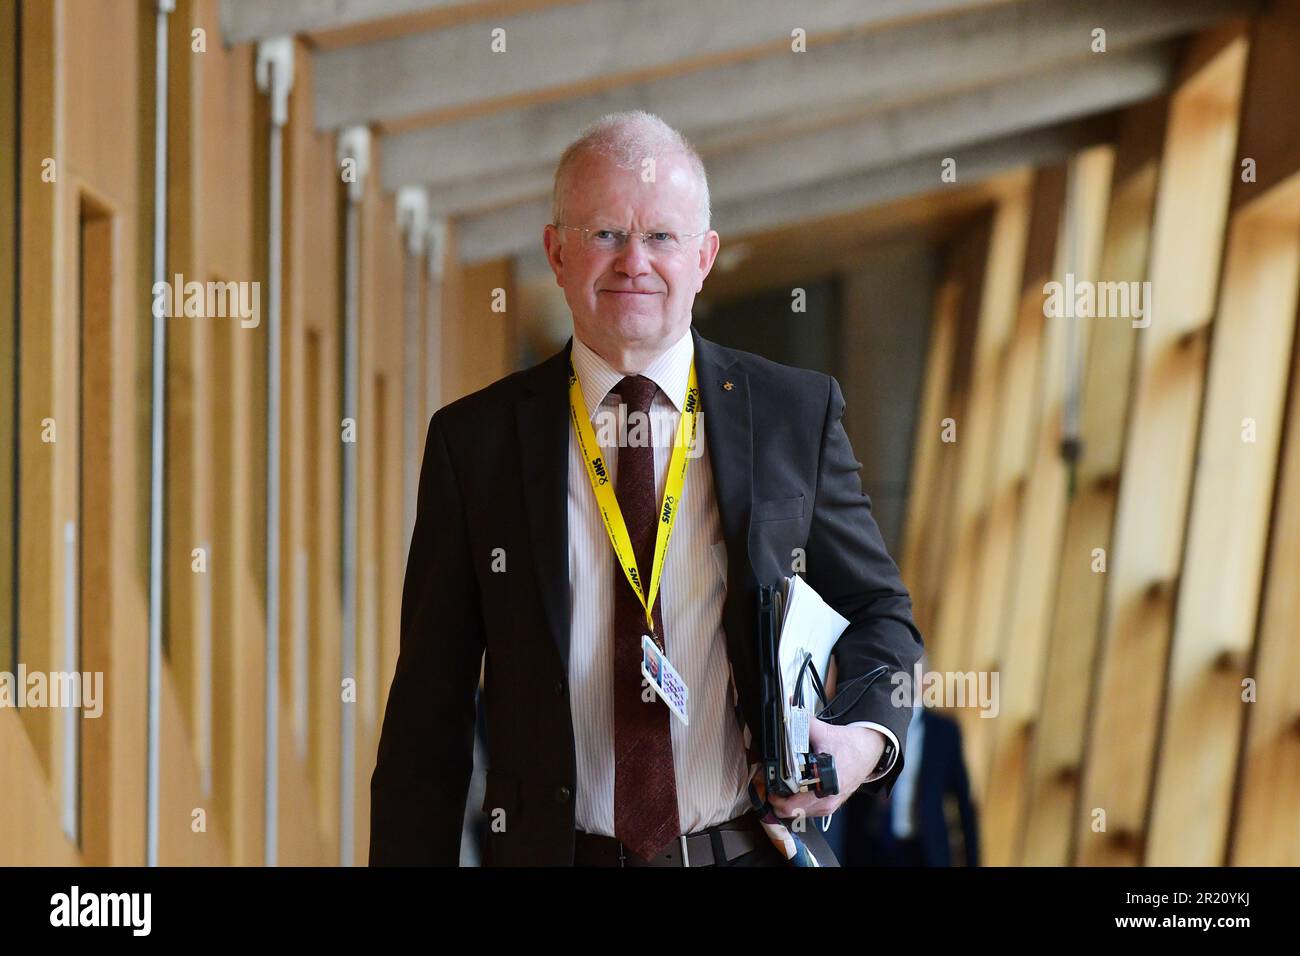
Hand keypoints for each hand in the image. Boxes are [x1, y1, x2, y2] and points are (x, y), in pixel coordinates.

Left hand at [765, 718, 883, 818]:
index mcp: (825, 785)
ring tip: (780, 785)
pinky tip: (794, 788)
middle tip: (769, 783)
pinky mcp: (829, 806)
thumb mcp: (825, 732)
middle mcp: (826, 800)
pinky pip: (806, 811)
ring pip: (797, 813)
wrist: (868, 751)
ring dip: (786, 801)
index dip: (773, 794)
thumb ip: (803, 725)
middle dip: (776, 798)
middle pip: (790, 812)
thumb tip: (786, 719)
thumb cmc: (850, 746)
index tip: (766, 783)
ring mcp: (828, 806)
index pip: (790, 804)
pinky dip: (796, 802)